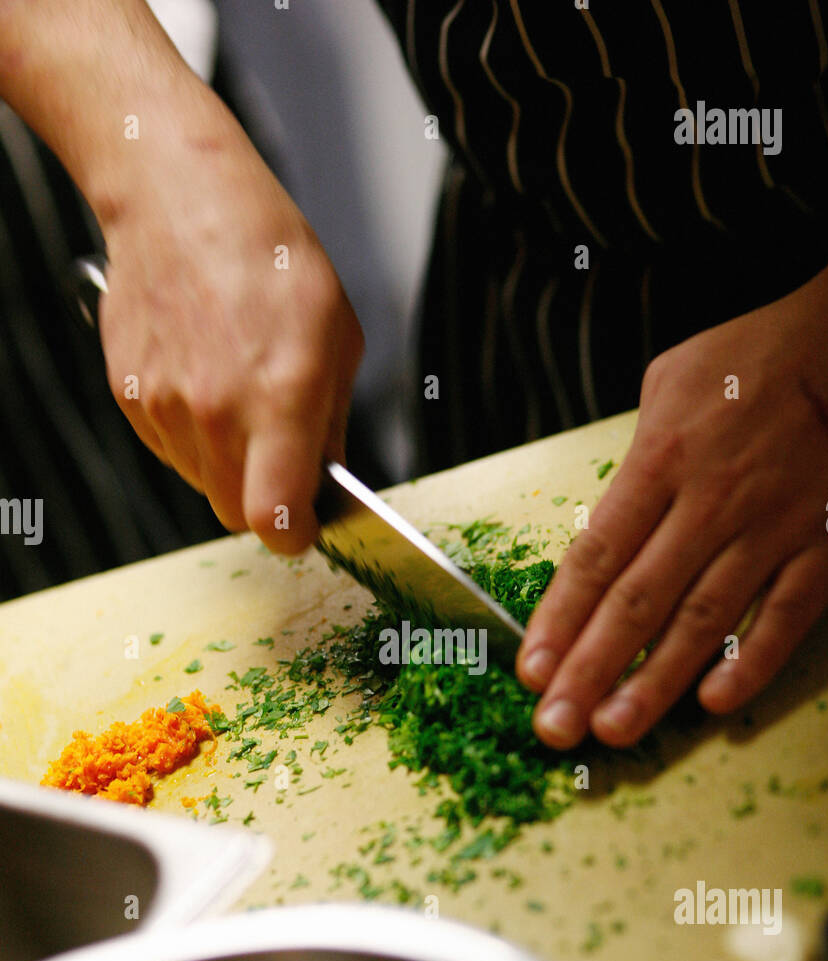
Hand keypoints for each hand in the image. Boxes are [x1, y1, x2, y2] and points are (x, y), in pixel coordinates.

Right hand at [0, 0, 362, 553]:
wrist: (179, 200)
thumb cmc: (268, 257)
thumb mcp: (338, 337)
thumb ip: (332, 423)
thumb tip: (326, 478)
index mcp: (278, 398)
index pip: (273, 517)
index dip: (294, 534)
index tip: (307, 525)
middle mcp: (215, 411)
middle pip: (234, 511)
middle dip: (263, 499)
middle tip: (281, 455)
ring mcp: (164, 406)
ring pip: (201, 480)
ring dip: (228, 462)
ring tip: (241, 392)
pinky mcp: (130, 396)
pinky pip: (170, 446)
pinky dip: (193, 433)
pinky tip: (207, 377)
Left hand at [517, 229, 827, 747]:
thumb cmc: (753, 355)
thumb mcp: (669, 386)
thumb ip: (635, 466)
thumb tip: (605, 532)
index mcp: (662, 459)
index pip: (596, 556)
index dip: (559, 619)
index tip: (531, 669)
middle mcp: (713, 499)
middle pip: (637, 600)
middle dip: (589, 670)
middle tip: (554, 726)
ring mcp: (775, 525)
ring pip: (703, 618)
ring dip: (655, 681)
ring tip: (613, 729)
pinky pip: (786, 614)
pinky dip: (751, 660)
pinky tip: (714, 701)